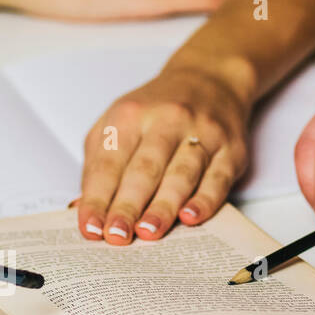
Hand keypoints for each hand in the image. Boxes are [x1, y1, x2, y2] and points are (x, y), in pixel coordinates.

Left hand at [78, 64, 248, 242]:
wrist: (210, 78)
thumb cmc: (154, 112)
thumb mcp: (116, 124)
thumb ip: (98, 166)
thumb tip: (83, 210)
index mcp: (130, 116)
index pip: (109, 163)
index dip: (98, 197)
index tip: (91, 228)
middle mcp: (166, 121)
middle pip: (144, 169)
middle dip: (128, 206)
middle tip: (117, 236)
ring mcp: (202, 134)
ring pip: (181, 174)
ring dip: (163, 207)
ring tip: (148, 232)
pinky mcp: (231, 150)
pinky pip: (218, 178)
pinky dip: (205, 200)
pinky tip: (190, 217)